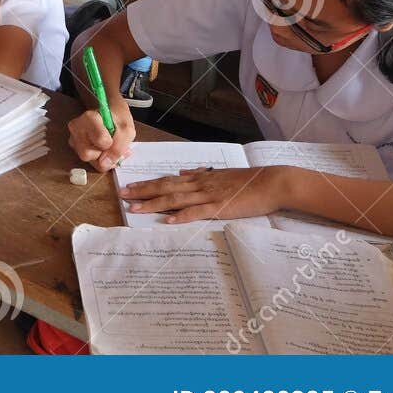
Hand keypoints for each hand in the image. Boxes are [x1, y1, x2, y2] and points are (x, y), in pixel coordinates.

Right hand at [67, 104, 135, 171]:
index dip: (110, 144)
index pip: (99, 140)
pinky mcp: (76, 147)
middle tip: (111, 144)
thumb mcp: (127, 131)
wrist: (112, 116)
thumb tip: (105, 163)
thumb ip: (118, 147)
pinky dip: (100, 159)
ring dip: (102, 158)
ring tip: (109, 147)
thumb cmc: (118, 121)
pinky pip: (90, 162)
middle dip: (103, 154)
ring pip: (88, 160)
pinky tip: (104, 150)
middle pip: (87, 154)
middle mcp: (76, 128)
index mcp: (88, 118)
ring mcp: (74, 138)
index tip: (113, 136)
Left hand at [118, 165, 289, 223]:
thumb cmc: (247, 180)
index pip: (168, 180)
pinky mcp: (220, 207)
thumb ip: (200, 174)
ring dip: (154, 203)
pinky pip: (197, 212)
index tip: (130, 186)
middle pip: (165, 188)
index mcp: (200, 178)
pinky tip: (167, 220)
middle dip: (142, 192)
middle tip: (122, 195)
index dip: (148, 183)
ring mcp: (209, 195)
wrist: (271, 182)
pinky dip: (181, 216)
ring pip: (175, 199)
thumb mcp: (220, 174)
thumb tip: (182, 172)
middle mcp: (200, 184)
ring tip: (135, 207)